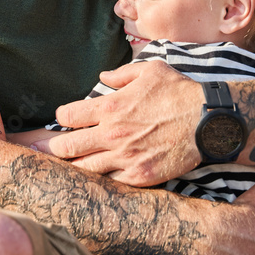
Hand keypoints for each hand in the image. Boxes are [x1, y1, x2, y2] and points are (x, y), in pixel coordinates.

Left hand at [33, 61, 202, 185]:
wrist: (209, 122)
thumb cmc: (180, 92)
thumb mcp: (151, 70)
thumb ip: (122, 74)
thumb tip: (103, 77)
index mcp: (111, 107)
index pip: (67, 116)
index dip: (62, 118)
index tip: (64, 119)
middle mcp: (112, 134)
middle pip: (66, 147)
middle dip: (51, 149)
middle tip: (45, 151)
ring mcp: (125, 158)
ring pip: (83, 170)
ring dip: (72, 168)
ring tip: (64, 170)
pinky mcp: (139, 177)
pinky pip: (109, 184)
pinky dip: (100, 182)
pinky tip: (95, 181)